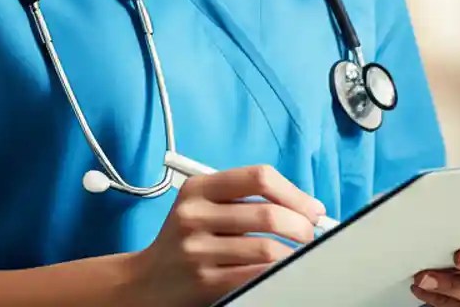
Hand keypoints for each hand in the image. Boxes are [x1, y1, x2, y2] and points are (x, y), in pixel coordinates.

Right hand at [127, 165, 325, 306]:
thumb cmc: (186, 239)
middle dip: (302, 227)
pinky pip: (256, 276)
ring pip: (267, 249)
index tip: (312, 209)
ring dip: (294, 255)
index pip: (258, 177)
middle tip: (310, 236)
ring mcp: (197, 250)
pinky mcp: (204, 281)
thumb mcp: (203, 207)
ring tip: (298, 256)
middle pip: (268, 215)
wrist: (147, 280)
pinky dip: (278, 274)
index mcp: (198, 188)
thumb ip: (244, 200)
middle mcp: (194, 215)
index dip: (294, 193)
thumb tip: (305, 207)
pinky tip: (281, 272)